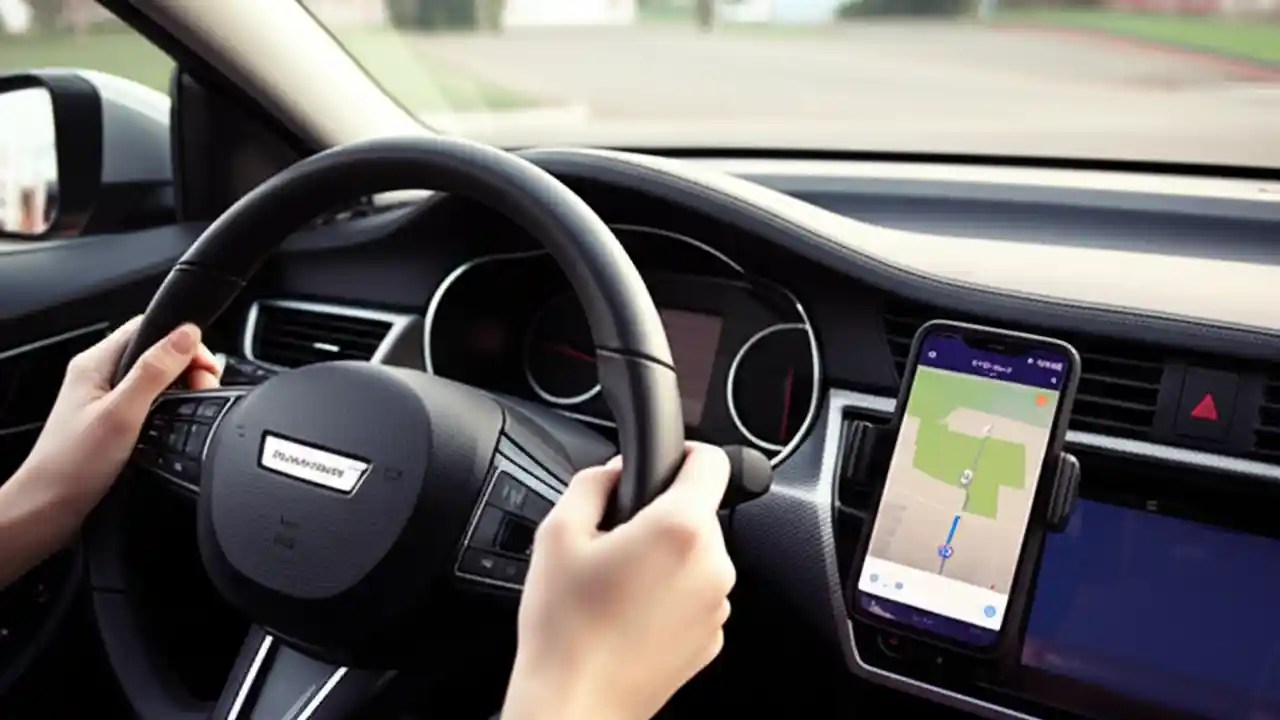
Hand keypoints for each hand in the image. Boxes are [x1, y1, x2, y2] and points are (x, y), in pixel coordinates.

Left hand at [0, 317, 220, 585]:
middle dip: (188, 368)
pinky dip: (169, 410)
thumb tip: (186, 334)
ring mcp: (105, 401)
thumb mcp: (122, 413)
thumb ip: (155, 371)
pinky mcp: (113, 423)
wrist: (48, 510)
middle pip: (156, 353)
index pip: (149, 328)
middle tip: (203, 390)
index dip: (184, 342)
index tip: (206, 368)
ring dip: (181, 390)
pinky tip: (174, 426)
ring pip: (156, 380)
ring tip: (191, 409)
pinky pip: (151, 404)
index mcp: (96, 363)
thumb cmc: (71, 465)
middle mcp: (99, 377)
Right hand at [502, 443, 733, 719]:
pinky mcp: (710, 638)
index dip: (687, 453)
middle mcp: (712, 565)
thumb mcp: (558, 533)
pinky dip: (669, 596)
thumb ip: (592, 482)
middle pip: (698, 514)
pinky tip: (628, 615)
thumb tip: (613, 471)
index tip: (666, 463)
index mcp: (681, 528)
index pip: (713, 462)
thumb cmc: (565, 627)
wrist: (576, 704)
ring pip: (696, 557)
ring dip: (665, 559)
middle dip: (661, 517)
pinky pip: (694, 596)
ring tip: (615, 586)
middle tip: (612, 543)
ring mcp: (716, 605)